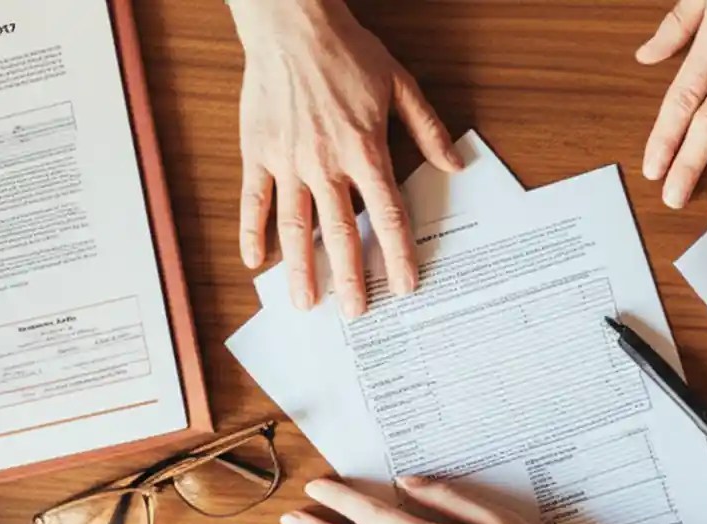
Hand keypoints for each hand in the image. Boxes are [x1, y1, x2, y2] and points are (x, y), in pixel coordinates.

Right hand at [230, 0, 462, 317]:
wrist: (292, 24)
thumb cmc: (346, 51)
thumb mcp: (400, 84)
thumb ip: (427, 128)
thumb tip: (454, 163)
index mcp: (364, 150)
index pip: (387, 215)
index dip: (396, 254)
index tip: (403, 285)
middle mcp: (324, 163)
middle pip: (340, 233)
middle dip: (349, 277)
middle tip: (356, 312)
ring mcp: (287, 161)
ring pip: (295, 227)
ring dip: (301, 269)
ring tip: (305, 303)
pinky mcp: (257, 152)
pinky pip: (253, 201)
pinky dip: (252, 233)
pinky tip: (255, 261)